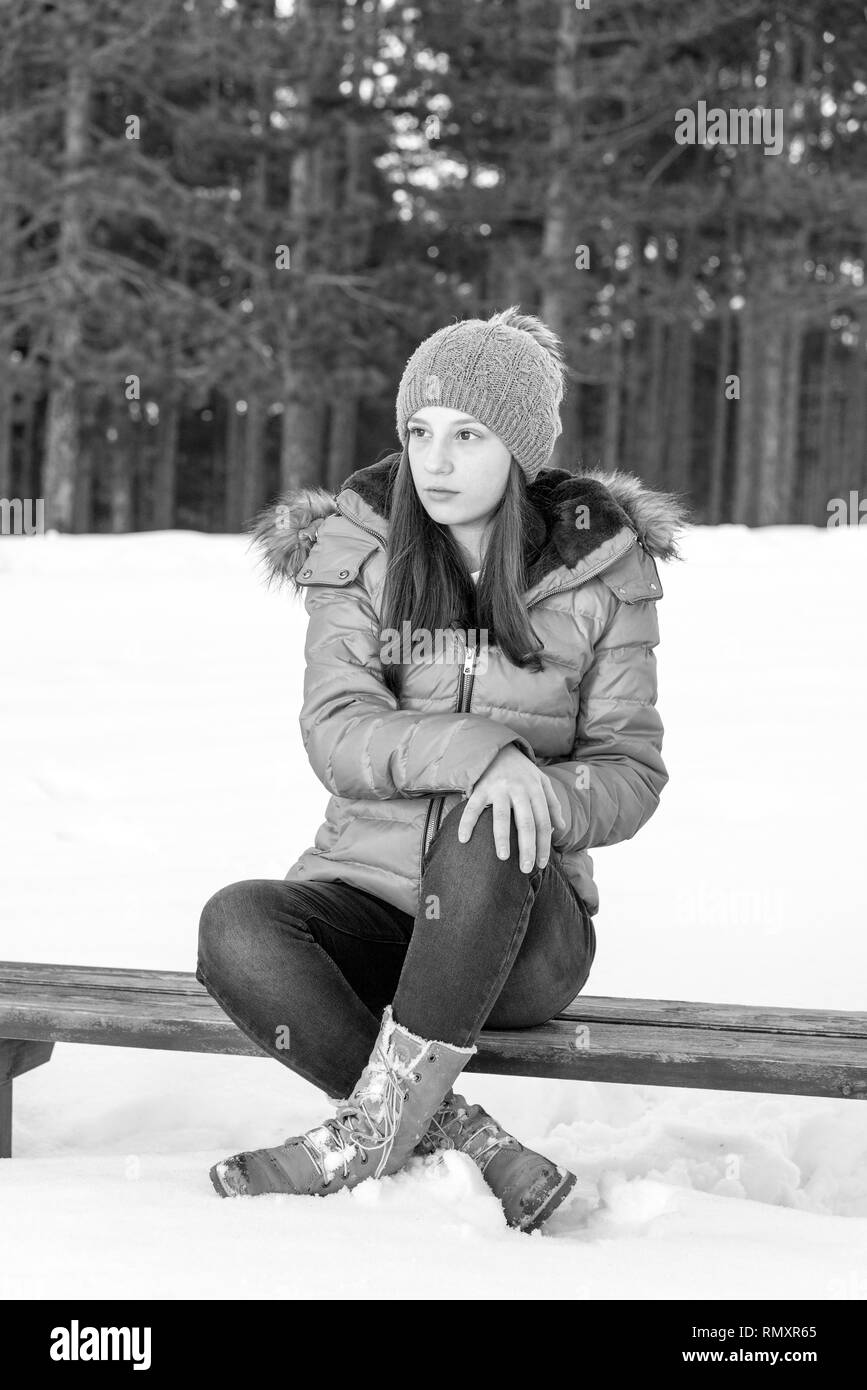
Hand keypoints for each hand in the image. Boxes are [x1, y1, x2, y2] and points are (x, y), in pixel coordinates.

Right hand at [457, 744, 566, 873]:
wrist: (500, 747)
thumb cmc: (523, 770)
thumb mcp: (542, 782)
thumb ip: (552, 804)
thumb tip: (560, 828)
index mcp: (535, 791)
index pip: (542, 822)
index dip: (543, 844)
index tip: (542, 864)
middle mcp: (519, 790)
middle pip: (525, 823)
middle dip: (527, 848)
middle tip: (526, 869)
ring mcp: (498, 789)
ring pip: (501, 816)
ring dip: (502, 838)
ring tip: (503, 858)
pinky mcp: (480, 788)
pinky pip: (473, 808)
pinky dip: (467, 823)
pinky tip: (463, 839)